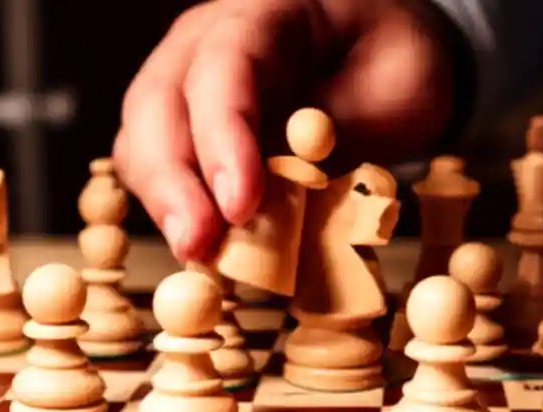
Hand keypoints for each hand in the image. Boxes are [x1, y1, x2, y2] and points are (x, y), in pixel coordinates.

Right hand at [113, 0, 458, 260]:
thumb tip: (293, 193)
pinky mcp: (181, 131)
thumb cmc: (392, 64)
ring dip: (165, 205)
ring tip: (201, 256)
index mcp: (262, 13)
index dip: (223, 137)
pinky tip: (206, 250)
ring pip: (141, 142)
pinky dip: (174, 214)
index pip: (222, 67)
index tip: (239, 205)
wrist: (380, 56)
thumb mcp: (401, 88)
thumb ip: (347, 132)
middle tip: (198, 246)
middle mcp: (204, 42)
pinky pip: (156, 173)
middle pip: (156, 104)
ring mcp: (183, 84)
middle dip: (173, 182)